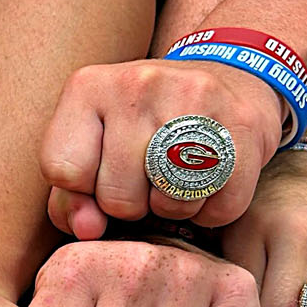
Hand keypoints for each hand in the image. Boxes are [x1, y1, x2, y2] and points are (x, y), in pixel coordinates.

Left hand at [42, 60, 286, 234]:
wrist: (227, 77)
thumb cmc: (143, 123)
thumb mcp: (93, 145)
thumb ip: (71, 195)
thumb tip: (87, 230)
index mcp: (89, 87)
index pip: (64, 171)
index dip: (83, 191)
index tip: (102, 175)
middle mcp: (138, 83)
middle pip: (117, 197)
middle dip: (130, 204)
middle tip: (145, 179)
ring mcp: (194, 99)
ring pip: (169, 205)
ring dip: (172, 209)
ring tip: (176, 179)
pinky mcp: (242, 124)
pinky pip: (219, 208)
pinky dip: (212, 211)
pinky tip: (209, 182)